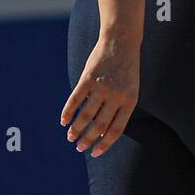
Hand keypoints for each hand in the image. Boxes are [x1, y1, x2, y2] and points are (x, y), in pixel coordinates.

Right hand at [61, 35, 139, 157]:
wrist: (121, 41)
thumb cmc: (126, 68)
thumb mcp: (130, 88)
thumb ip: (120, 108)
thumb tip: (103, 133)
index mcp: (130, 100)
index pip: (116, 129)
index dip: (104, 144)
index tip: (94, 153)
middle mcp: (116, 96)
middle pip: (99, 125)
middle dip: (87, 139)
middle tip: (78, 147)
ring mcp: (101, 87)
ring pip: (85, 116)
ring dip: (76, 129)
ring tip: (70, 136)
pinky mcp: (87, 79)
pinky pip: (75, 101)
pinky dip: (68, 112)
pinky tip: (64, 121)